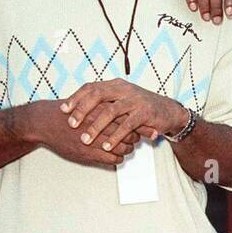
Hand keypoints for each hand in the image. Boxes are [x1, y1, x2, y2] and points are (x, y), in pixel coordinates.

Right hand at [18, 99, 138, 167]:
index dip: (142, 123)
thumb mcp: (88, 102)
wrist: (46, 122)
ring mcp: (96, 139)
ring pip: (123, 147)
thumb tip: (122, 107)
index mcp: (103, 108)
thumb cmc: (68, 111)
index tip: (151, 126)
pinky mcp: (89, 152)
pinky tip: (117, 156)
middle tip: (138, 137)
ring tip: (127, 147)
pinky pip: (113, 158)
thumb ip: (105, 105)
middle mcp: (101, 122)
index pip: (130, 117)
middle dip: (137, 136)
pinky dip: (118, 158)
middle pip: (130, 132)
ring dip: (128, 149)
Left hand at [61, 80, 185, 149]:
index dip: (76, 98)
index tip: (63, 110)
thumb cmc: (140, 108)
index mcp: (115, 85)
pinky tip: (107, 147)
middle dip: (82, 110)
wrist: (169, 111)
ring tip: (86, 140)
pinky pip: (127, 125)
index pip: (91, 87)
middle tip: (71, 124)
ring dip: (96, 127)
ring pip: (111, 112)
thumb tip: (78, 109)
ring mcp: (135, 100)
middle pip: (98, 96)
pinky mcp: (145, 113)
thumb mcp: (121, 101)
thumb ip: (104, 103)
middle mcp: (124, 89)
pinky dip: (115, 137)